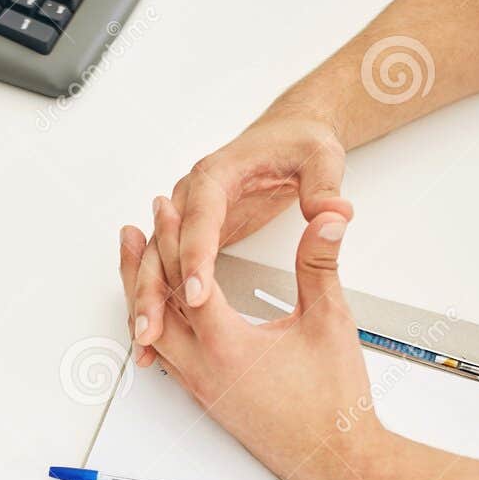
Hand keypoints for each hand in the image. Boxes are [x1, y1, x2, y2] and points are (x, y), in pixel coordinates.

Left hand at [118, 207, 385, 479]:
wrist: (333, 458)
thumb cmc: (333, 403)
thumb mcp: (330, 322)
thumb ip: (320, 265)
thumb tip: (326, 220)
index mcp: (226, 346)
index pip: (186, 279)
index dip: (175, 237)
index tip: (167, 208)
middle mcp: (202, 368)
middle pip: (155, 305)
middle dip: (144, 261)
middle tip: (137, 227)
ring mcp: (199, 386)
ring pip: (155, 333)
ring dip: (142, 295)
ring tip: (134, 263)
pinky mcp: (205, 396)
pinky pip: (168, 354)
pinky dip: (157, 325)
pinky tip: (161, 314)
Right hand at [132, 109, 348, 363]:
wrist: (287, 136)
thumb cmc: (297, 144)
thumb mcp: (320, 158)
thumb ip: (325, 187)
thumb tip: (334, 214)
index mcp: (217, 175)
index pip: (200, 219)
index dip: (195, 259)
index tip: (198, 295)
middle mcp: (192, 196)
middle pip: (163, 248)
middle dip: (154, 292)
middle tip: (152, 329)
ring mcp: (187, 218)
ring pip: (156, 265)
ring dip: (146, 304)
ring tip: (145, 343)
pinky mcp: (192, 238)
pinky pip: (165, 272)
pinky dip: (157, 303)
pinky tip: (154, 337)